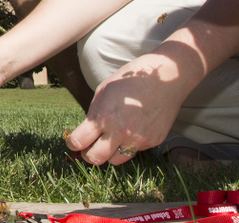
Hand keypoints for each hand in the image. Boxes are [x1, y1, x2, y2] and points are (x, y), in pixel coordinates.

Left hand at [66, 51, 185, 166]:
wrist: (166, 78)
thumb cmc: (131, 80)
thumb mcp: (104, 91)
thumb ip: (94, 113)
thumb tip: (87, 131)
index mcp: (104, 116)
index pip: (79, 142)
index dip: (72, 143)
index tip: (73, 141)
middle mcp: (120, 132)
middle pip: (95, 159)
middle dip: (88, 155)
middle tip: (88, 149)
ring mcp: (138, 139)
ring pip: (115, 160)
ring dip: (109, 153)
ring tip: (111, 140)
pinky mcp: (153, 142)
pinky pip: (135, 150)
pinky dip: (129, 144)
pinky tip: (134, 127)